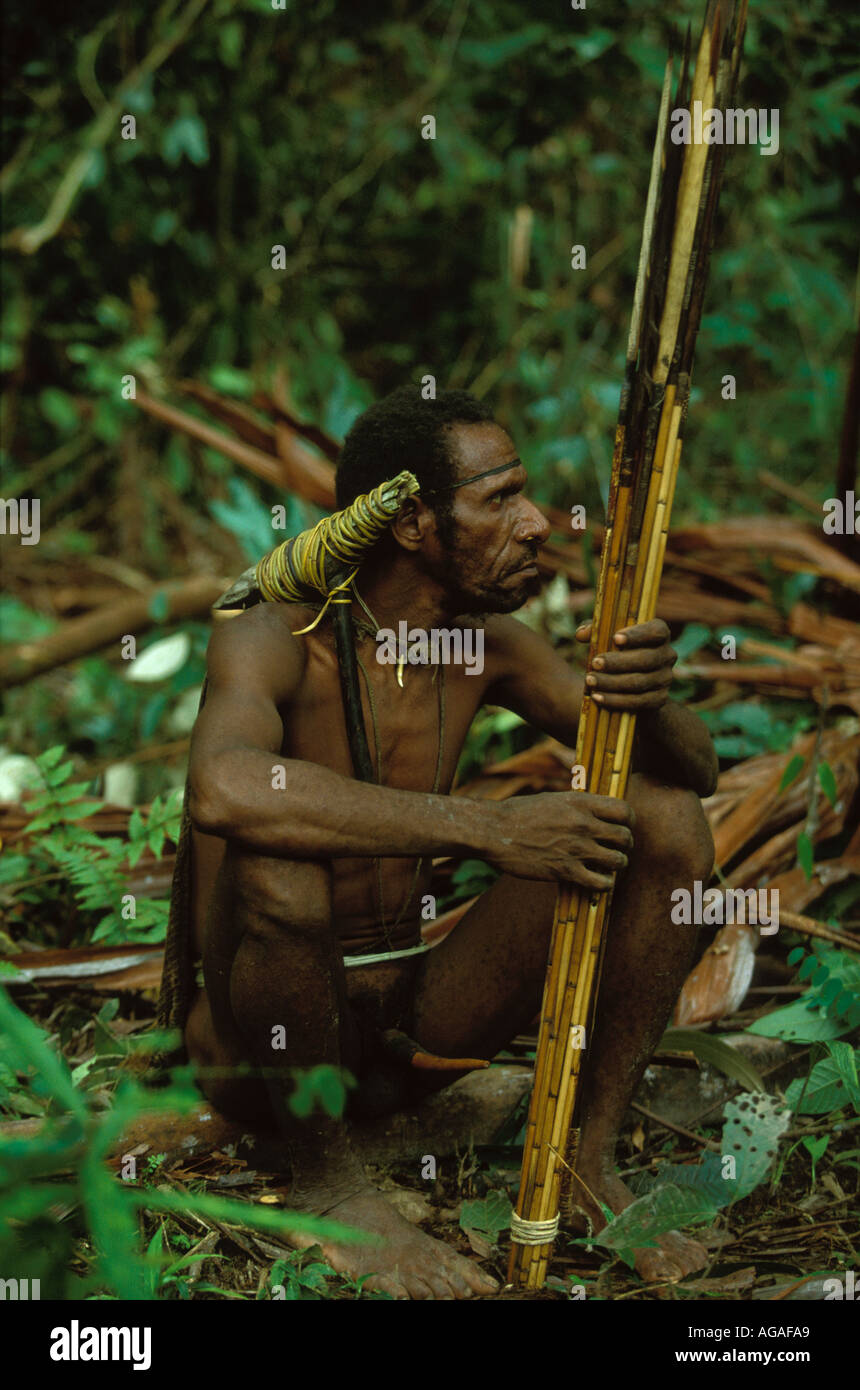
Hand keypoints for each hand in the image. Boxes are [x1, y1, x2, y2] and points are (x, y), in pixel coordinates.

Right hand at [487, 792, 634, 889]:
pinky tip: (598, 881)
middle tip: (617, 849)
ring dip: (617, 865)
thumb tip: (595, 811)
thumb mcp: (553, 799)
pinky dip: (605, 884)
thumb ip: (577, 805)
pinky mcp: (565, 871)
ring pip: (618, 861)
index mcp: (580, 802)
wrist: (493, 831)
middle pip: (625, 837)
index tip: (624, 826)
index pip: (624, 810)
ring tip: (609, 866)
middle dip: (625, 845)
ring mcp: (576, 848)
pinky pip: (601, 882)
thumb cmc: (519, 813)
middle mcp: (583, 824)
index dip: (629, 820)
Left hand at [575, 618, 675, 711]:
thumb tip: (580, 634)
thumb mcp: (607, 637)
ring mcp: (665, 678)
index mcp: (660, 634)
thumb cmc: (618, 651)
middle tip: (595, 663)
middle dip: (618, 662)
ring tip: (590, 681)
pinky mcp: (659, 699)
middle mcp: (668, 655)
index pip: (657, 631)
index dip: (638, 635)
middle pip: (647, 659)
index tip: (615, 638)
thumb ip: (594, 631)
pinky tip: (597, 697)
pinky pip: (638, 702)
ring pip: (640, 682)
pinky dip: (616, 700)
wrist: (633, 685)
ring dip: (612, 682)